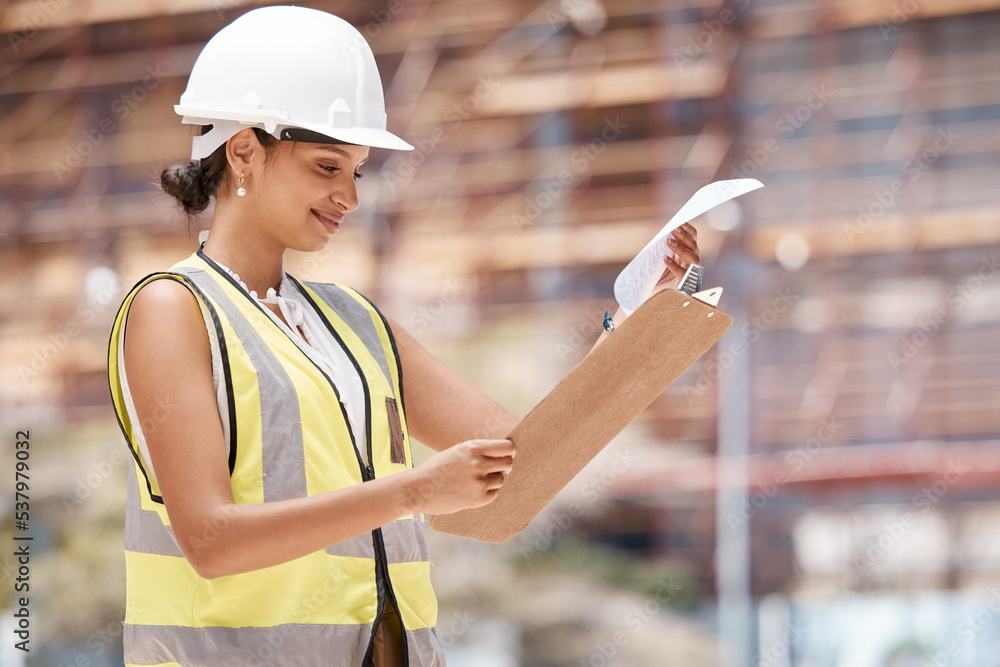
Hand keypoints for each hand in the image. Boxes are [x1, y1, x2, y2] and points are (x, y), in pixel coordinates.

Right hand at [399, 439, 514, 514]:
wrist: (417, 489)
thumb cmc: (437, 468)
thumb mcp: (457, 451)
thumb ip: (478, 451)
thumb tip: (505, 454)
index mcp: (473, 447)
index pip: (507, 447)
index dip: (509, 451)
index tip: (506, 454)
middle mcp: (478, 463)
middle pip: (508, 463)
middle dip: (504, 466)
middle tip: (493, 469)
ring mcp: (479, 482)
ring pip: (501, 479)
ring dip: (493, 480)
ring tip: (475, 480)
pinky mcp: (478, 499)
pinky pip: (494, 493)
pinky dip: (487, 492)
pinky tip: (472, 490)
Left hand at [651, 222, 699, 294]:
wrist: (648, 303)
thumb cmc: (652, 282)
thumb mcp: (654, 263)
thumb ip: (658, 250)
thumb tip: (658, 234)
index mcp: (685, 255)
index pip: (692, 238)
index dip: (688, 229)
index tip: (680, 221)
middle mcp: (691, 264)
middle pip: (694, 246)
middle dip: (685, 236)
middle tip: (674, 229)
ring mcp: (691, 276)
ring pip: (694, 258)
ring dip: (682, 249)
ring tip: (669, 242)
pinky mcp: (687, 287)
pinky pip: (684, 274)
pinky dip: (675, 266)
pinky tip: (665, 260)